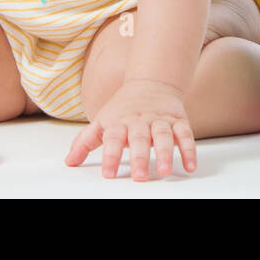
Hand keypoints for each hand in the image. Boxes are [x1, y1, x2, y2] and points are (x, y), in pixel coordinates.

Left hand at [65, 78, 196, 179]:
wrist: (151, 82)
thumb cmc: (123, 107)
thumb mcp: (102, 121)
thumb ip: (86, 141)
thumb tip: (69, 162)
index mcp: (120, 122)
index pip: (113, 139)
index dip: (110, 156)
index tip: (108, 175)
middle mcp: (140, 121)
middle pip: (140, 138)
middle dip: (140, 157)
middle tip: (139, 177)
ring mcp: (160, 120)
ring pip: (164, 135)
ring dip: (166, 153)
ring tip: (165, 171)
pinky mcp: (178, 120)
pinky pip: (185, 134)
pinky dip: (189, 149)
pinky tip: (190, 165)